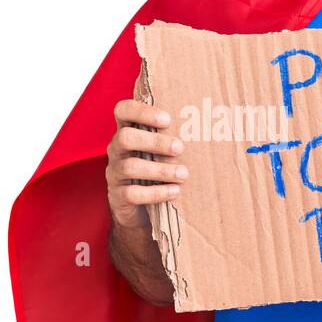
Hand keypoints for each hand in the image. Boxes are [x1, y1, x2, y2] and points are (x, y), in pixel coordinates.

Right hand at [106, 99, 188, 229]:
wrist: (140, 211)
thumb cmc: (156, 172)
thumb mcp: (160, 153)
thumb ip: (172, 139)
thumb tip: (207, 129)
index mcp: (127, 132)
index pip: (122, 111)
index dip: (141, 111)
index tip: (167, 120)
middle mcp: (116, 150)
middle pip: (125, 137)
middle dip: (154, 142)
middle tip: (179, 148)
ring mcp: (114, 173)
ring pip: (130, 166)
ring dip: (160, 170)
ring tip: (183, 174)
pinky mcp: (117, 196)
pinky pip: (132, 193)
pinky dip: (155, 192)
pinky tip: (174, 191)